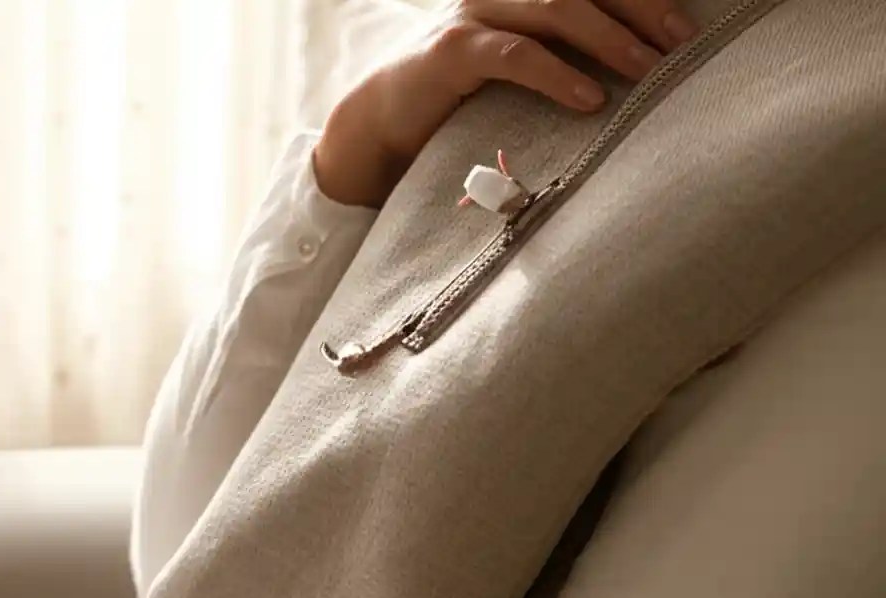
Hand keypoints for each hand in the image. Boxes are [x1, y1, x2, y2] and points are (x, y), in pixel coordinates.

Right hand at [314, 0, 698, 207]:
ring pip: (554, 10)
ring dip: (608, 38)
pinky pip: (513, 55)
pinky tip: (590, 99)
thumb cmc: (460, 96)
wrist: (381, 118)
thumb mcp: (517, 65)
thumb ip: (561, 55)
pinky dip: (556, 75)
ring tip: (649, 70)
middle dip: (640, 9)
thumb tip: (637, 68)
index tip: (685, 22)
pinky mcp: (451, 52)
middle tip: (682, 42)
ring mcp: (473, 15)